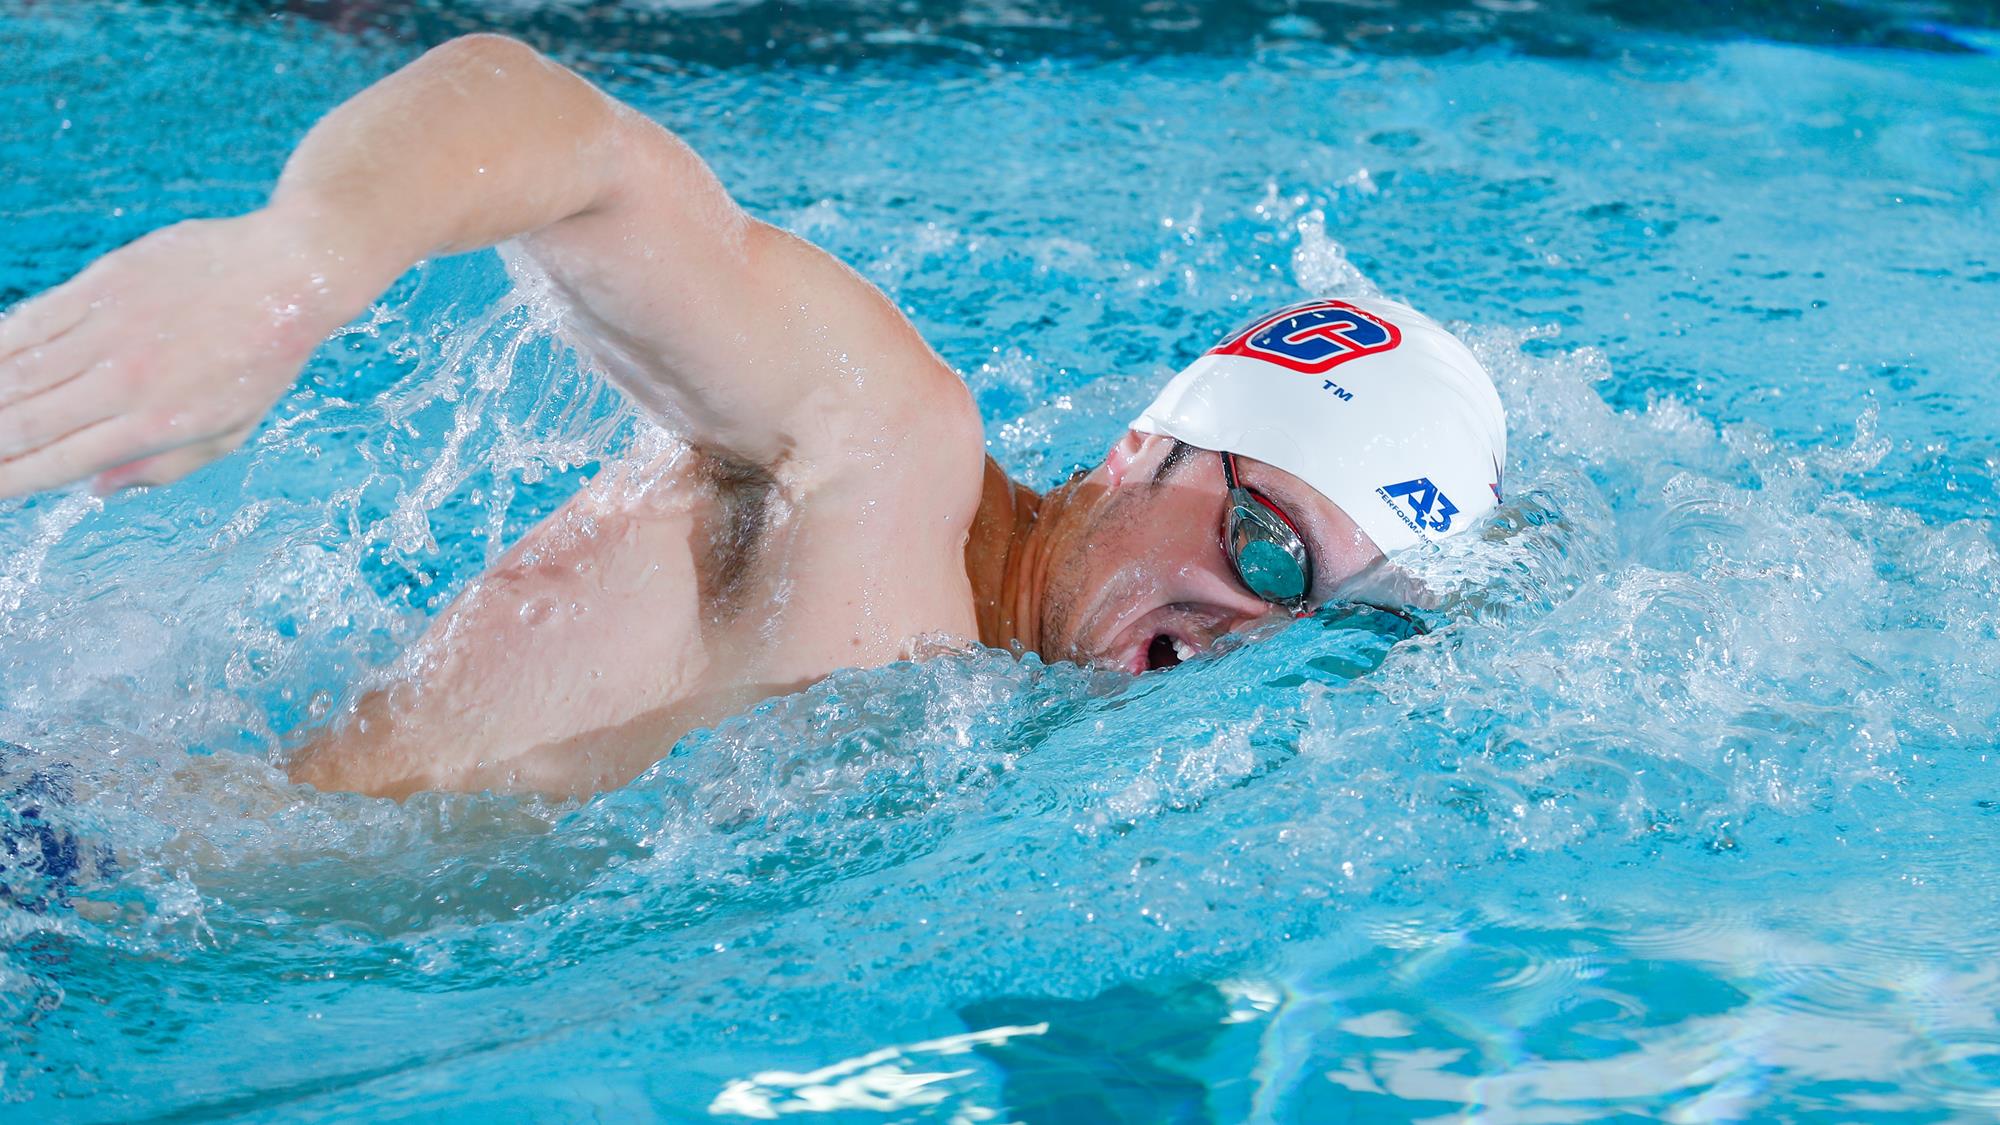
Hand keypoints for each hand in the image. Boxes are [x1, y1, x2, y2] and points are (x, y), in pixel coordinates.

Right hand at [0, 209, 376, 496]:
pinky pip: (28, 320)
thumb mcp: (233, 431)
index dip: (6, 480)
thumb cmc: (266, 357)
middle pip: (21, 423)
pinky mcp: (101, 285)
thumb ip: (165, 467)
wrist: (290, 271)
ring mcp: (108, 330)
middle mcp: (123, 383)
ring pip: (13, 373)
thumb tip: (98, 490)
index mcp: (156, 426)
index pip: (56, 464)